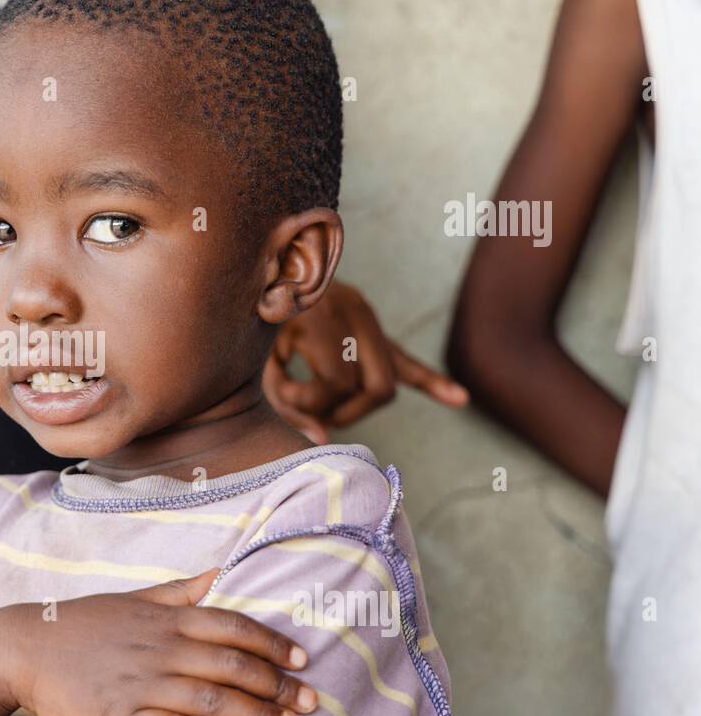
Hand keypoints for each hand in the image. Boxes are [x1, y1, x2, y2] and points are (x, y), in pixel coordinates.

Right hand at [0, 568, 316, 715]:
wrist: (23, 649)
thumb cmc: (82, 624)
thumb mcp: (131, 598)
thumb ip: (179, 591)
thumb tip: (220, 573)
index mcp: (164, 618)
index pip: (232, 626)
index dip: (271, 642)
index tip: (301, 659)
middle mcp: (159, 648)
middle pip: (232, 666)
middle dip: (277, 685)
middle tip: (310, 702)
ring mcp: (140, 683)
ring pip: (211, 699)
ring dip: (256, 714)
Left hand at [264, 281, 468, 441]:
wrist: (268, 273)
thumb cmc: (256, 321)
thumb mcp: (257, 359)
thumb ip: (283, 402)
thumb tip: (323, 442)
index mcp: (321, 314)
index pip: (337, 382)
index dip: (311, 401)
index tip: (285, 392)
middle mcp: (353, 312)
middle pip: (376, 386)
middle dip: (346, 410)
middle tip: (314, 410)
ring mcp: (368, 318)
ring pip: (390, 380)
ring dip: (363, 405)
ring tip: (331, 409)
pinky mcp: (373, 329)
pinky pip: (406, 361)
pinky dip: (431, 382)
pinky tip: (459, 399)